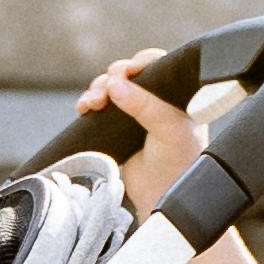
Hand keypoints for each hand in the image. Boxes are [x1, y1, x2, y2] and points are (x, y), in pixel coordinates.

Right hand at [77, 53, 206, 210]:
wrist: (160, 199)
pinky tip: (85, 107)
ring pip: (111, 88)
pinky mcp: (116, 127)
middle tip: (107, 89)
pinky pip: (99, 105)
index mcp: (177, 96)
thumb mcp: (169, 131)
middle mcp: (156, 100)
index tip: (127, 70)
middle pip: (129, 74)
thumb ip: (146, 106)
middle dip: (114, 77)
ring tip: (94, 102)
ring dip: (98, 89)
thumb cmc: (177, 166)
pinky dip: (89, 102)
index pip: (158, 66)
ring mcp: (135, 113)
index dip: (140, 63)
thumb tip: (116, 84)